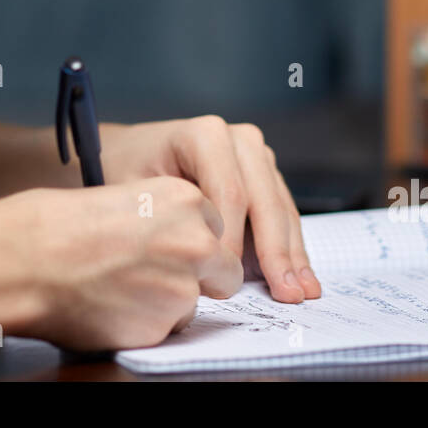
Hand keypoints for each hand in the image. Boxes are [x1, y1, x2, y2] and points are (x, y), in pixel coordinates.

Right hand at [8, 178, 243, 350]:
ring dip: (167, 302)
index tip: (170, 248)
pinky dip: (144, 324)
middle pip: (226, 269)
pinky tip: (111, 307)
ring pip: (195, 303)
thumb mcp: (124, 196)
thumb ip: (165, 220)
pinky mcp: (164, 325)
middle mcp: (195, 240)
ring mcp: (183, 285)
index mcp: (185, 198)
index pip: (218, 228)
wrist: (26, 261)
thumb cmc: (58, 225)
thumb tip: (179, 246)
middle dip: (200, 277)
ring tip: (118, 288)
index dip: (193, 242)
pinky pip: (167, 330)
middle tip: (156, 275)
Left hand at [98, 115, 321, 302]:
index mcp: (204, 135)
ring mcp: (256, 156)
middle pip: (264, 201)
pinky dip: (290, 246)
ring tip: (302, 291)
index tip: (229, 277)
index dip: (234, 239)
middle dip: (276, 251)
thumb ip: (163, 223)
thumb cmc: (125, 172)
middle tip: (286, 293)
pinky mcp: (264, 175)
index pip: (230, 194)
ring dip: (292, 253)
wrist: (125, 155)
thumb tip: (194, 266)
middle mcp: (237, 139)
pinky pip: (281, 213)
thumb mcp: (132, 192)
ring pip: (280, 208)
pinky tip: (299, 276)